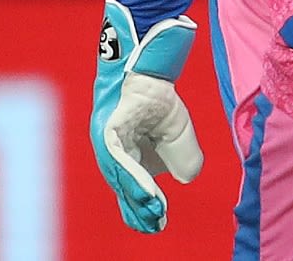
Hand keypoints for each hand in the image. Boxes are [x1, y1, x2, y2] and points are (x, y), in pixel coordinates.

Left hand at [91, 0, 203, 231]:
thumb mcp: (177, 133)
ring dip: (137, 197)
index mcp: (125, 155)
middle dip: (138, 209)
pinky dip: (134, 177)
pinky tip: (147, 191)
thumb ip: (183, 156)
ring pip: (121, 176)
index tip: (156, 225)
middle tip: (154, 226)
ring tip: (154, 213)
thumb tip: (186, 179)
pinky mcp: (108, 130)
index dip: (142, 206)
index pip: (131, 186)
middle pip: (123, 187)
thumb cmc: (159, 97)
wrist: (153, 67)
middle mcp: (111, 152)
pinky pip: (120, 159)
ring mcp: (106, 142)